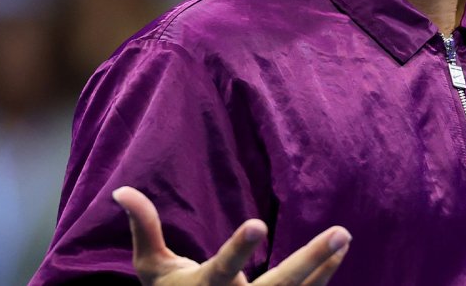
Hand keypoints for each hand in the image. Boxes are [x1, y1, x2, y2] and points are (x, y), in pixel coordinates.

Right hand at [112, 186, 350, 284]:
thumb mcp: (152, 269)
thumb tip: (122, 189)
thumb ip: (144, 229)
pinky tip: (339, 254)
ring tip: (344, 237)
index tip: (258, 224)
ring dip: (323, 265)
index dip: (241, 249)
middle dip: (310, 259)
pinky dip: (323, 276)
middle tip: (340, 232)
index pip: (225, 267)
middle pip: (281, 285)